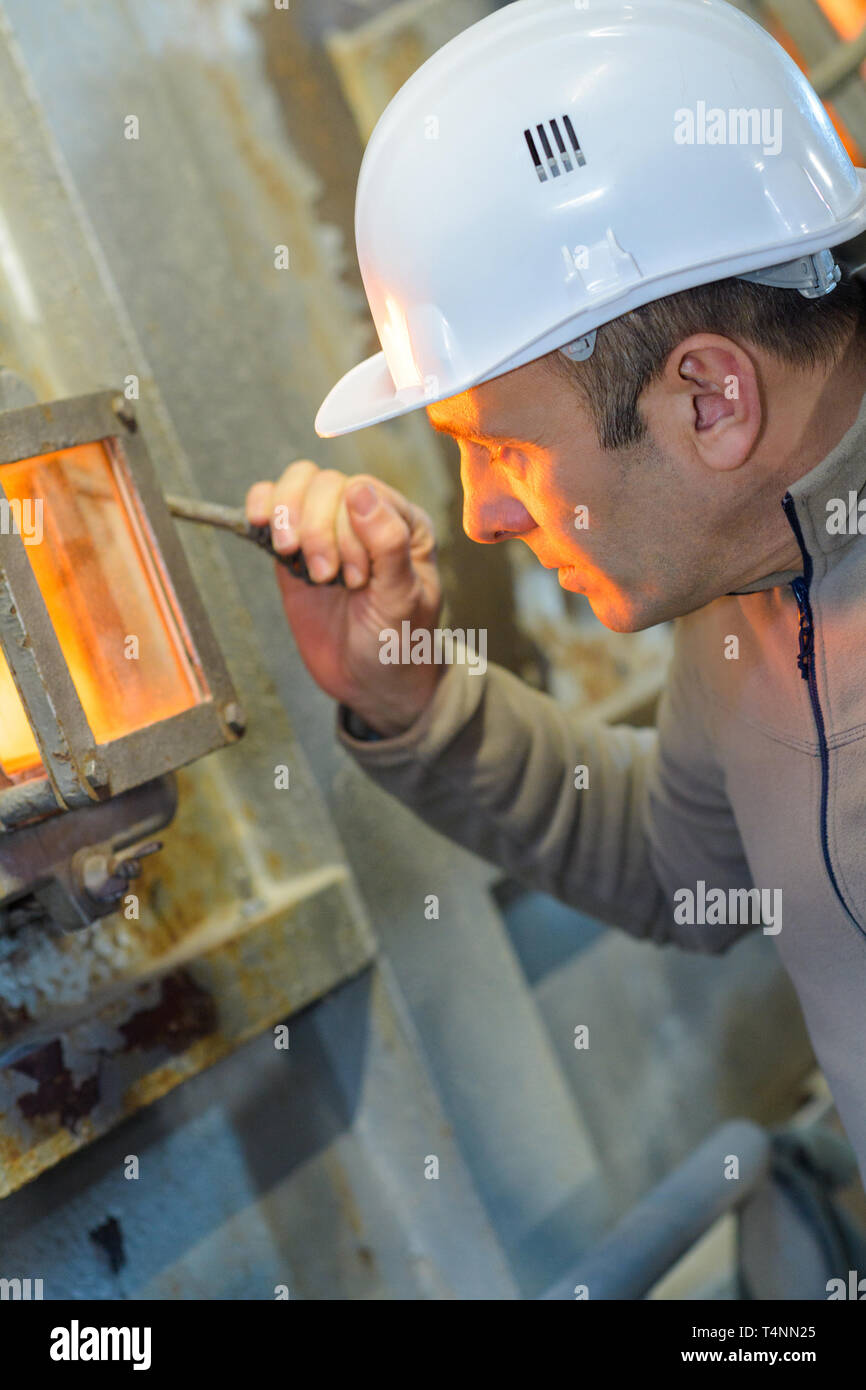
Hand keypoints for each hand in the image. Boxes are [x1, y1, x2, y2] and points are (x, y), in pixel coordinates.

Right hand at [246, 462, 443, 734]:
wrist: (372, 685)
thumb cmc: (397, 644)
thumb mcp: (402, 600)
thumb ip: (388, 544)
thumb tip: (359, 490)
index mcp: (404, 523)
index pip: (361, 490)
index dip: (346, 527)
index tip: (354, 579)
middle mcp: (366, 518)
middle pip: (325, 484)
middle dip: (316, 529)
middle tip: (325, 578)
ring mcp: (327, 529)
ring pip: (298, 484)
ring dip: (287, 516)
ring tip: (291, 555)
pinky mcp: (295, 547)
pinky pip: (271, 504)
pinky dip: (261, 507)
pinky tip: (262, 528)